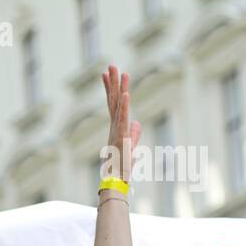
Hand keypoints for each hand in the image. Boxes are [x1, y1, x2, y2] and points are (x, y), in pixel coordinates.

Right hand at [101, 65, 141, 183]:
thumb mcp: (131, 146)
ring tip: (118, 71)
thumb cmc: (122, 165)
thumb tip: (138, 122)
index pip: (113, 104)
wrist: (116, 180)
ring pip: (117, 105)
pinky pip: (123, 118)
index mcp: (116, 127)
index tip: (107, 74)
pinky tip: (126, 93)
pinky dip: (125, 106)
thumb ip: (134, 133)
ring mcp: (116, 130)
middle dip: (112, 82)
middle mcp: (114, 126)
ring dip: (118, 88)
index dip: (111, 89)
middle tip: (110, 65)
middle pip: (113, 100)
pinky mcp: (121, 136)